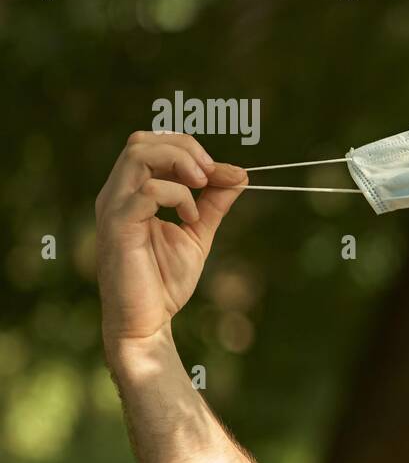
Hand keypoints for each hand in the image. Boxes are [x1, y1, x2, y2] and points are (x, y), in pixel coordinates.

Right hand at [96, 130, 247, 345]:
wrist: (147, 322)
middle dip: (185, 147)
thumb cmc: (164, 280)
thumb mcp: (198, 232)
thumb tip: (240, 174)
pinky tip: (189, 218)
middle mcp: (116, 194)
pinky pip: (148, 190)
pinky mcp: (118, 226)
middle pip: (142, 140)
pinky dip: (178, 195)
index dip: (193, 151)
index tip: (229, 174)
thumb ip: (214, 202)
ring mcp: (114, 207)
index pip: (154, 146)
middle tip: (211, 173)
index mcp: (131, 192)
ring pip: (139, 153)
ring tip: (203, 185)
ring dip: (181, 162)